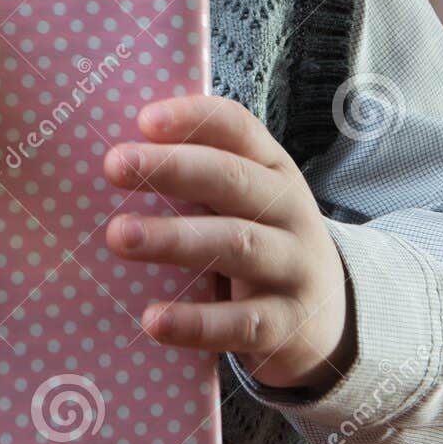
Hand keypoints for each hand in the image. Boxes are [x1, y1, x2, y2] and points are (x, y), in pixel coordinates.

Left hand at [103, 93, 355, 392]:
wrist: (328, 317)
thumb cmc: (261, 241)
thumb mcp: (242, 201)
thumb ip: (195, 177)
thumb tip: (114, 159)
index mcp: (272, 168)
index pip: (237, 129)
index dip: (193, 119)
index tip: (143, 120)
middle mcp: (289, 209)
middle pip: (232, 180)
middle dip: (171, 169)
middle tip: (114, 166)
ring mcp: (294, 266)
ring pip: (236, 245)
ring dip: (174, 239)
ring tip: (119, 236)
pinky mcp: (287, 324)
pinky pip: (241, 323)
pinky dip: (196, 322)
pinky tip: (153, 321)